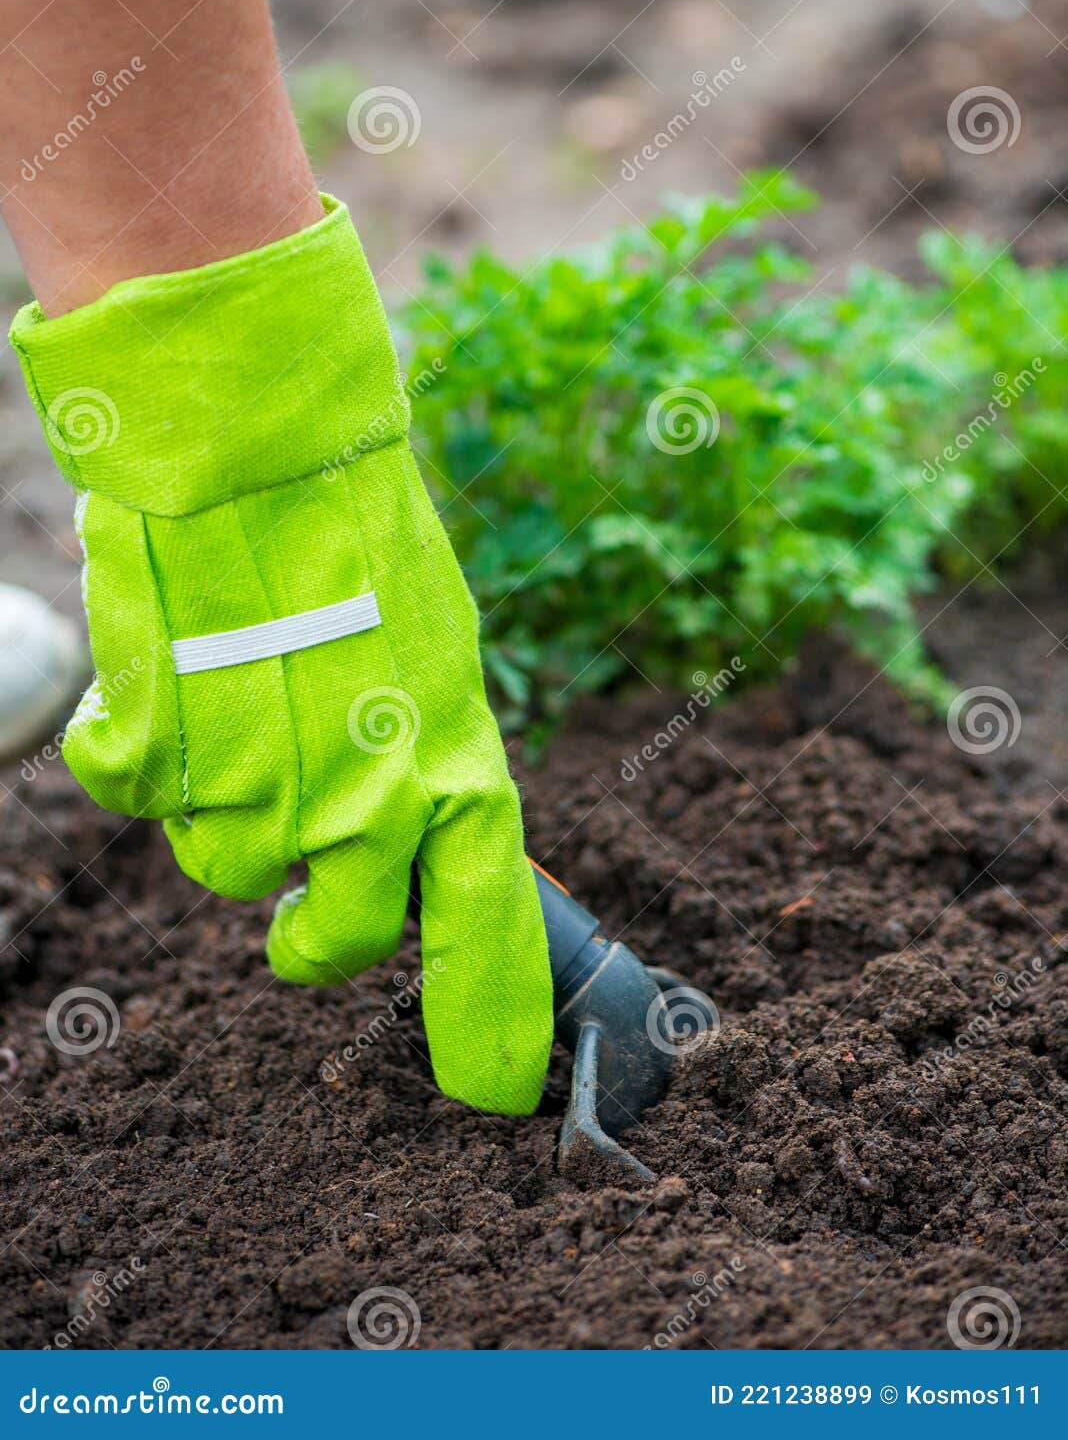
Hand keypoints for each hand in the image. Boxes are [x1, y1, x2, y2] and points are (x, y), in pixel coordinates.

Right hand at [11, 197, 552, 1114]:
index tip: (490, 1089)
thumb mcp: (432, 647)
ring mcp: (254, 777)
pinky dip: (141, 744)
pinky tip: (165, 672)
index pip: (488, 927)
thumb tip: (426, 843)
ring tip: (236, 694)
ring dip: (225, 800)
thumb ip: (429, 758)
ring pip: (223, 865)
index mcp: (450, 760)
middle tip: (297, 896)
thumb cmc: (354, 533)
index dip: (489, 1017)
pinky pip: (137, 793)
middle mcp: (362, 791)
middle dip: (311, 934)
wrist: (256, 436)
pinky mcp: (158, 745)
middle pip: (334, 937)